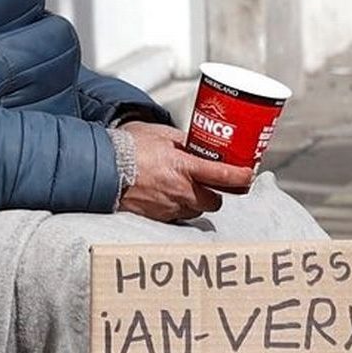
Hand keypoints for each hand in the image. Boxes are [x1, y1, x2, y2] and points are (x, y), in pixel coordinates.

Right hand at [117, 122, 253, 222]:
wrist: (103, 167)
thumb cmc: (129, 148)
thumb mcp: (162, 135)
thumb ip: (185, 143)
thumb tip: (202, 146)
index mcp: (184, 167)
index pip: (224, 176)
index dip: (242, 177)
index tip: (248, 175)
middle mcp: (179, 191)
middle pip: (214, 201)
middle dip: (216, 193)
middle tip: (212, 183)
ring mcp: (168, 207)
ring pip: (196, 210)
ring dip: (196, 201)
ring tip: (185, 188)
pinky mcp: (157, 217)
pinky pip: (177, 216)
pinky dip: (177, 208)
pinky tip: (168, 196)